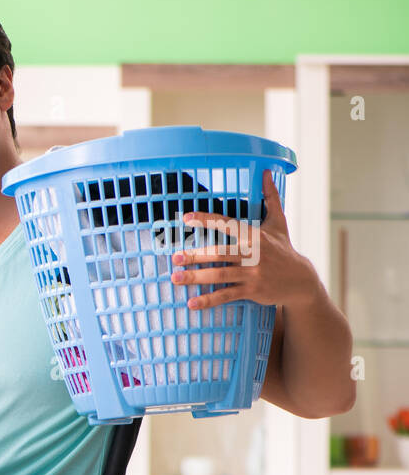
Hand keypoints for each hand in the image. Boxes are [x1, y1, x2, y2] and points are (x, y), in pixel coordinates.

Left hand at [171, 170, 322, 311]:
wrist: (300, 280)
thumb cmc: (284, 248)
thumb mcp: (278, 222)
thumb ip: (270, 197)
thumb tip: (267, 171)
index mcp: (255, 235)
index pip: (228, 224)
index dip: (207, 220)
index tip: (186, 218)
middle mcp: (253, 254)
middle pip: (220, 253)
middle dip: (196, 256)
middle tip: (175, 257)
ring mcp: (252, 273)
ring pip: (220, 275)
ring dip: (196, 278)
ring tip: (175, 278)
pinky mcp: (251, 291)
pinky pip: (226, 295)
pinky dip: (209, 300)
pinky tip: (192, 304)